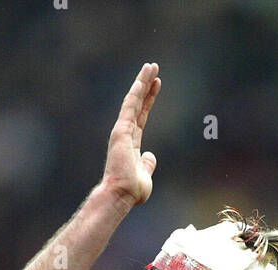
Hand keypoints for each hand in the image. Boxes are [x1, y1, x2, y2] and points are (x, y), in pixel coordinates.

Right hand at [101, 62, 160, 206]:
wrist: (121, 195)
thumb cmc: (131, 191)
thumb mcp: (146, 175)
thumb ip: (148, 164)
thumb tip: (151, 155)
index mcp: (131, 143)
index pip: (142, 116)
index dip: (149, 99)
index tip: (156, 84)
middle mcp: (125, 134)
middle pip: (138, 103)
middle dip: (146, 85)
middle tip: (153, 67)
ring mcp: (122, 131)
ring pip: (134, 100)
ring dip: (142, 82)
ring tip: (151, 66)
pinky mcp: (121, 130)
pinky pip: (130, 106)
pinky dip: (136, 92)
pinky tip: (143, 79)